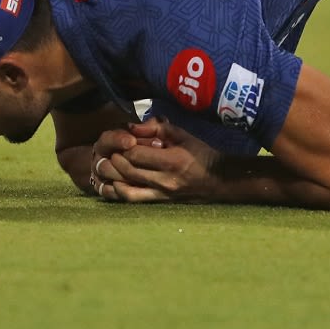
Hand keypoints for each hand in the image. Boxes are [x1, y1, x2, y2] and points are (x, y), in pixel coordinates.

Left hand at [88, 118, 218, 203]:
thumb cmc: (201, 154)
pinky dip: (118, 191)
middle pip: (127, 169)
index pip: (136, 154)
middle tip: (111, 150)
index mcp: (172, 160)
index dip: (123, 146)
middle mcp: (165, 180)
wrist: (219, 180)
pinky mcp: (160, 202)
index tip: (121, 140)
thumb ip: (157, 127)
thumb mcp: (183, 135)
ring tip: (110, 164)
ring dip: (113, 175)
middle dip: (114, 158)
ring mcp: (161, 194)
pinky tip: (114, 182)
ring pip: (126, 187)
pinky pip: (133, 199)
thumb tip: (131, 126)